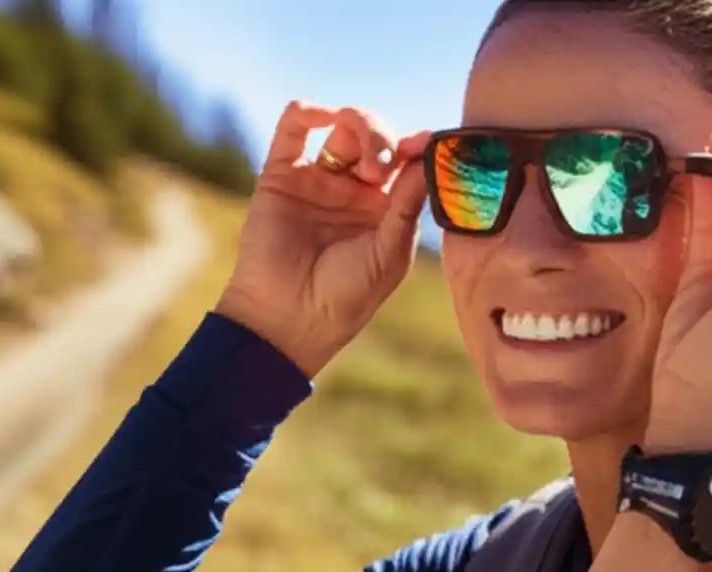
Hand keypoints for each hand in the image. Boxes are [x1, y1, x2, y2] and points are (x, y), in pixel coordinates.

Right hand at [214, 101, 430, 375]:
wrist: (290, 318)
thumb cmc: (347, 296)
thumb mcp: (390, 252)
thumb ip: (408, 204)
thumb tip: (430, 157)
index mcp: (385, 208)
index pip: (405, 160)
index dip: (416, 146)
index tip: (424, 145)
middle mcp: (353, 189)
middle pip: (376, 137)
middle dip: (384, 139)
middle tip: (379, 171)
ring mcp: (317, 180)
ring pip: (341, 127)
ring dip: (358, 126)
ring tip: (364, 165)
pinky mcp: (281, 176)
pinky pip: (293, 130)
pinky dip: (306, 111)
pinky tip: (322, 114)